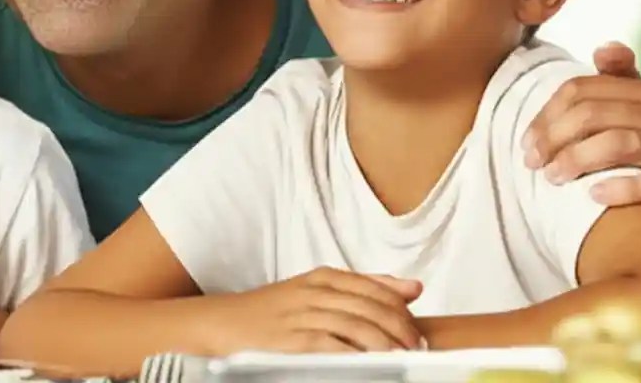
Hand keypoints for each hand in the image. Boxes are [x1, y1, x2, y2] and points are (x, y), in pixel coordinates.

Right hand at [211, 267, 424, 353]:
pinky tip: (370, 364)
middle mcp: (315, 291)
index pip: (376, 289)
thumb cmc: (271, 311)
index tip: (418, 330)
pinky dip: (356, 356)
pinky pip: (332, 346)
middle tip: (417, 349)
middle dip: (400, 330)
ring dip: (385, 344)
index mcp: (324, 277)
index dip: (402, 310)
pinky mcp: (291, 340)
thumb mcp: (316, 291)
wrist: (222, 322)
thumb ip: (363, 288)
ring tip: (401, 359)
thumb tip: (412, 288)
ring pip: (357, 325)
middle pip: (372, 307)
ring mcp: (303, 314)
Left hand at [523, 42, 640, 222]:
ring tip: (553, 177)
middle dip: (555, 138)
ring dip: (577, 159)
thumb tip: (604, 48)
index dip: (547, 115)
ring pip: (619, 143)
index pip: (583, 90)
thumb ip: (618, 79)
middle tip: (533, 163)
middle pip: (595, 115)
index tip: (526, 142)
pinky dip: (620, 189)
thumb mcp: (639, 110)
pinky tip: (593, 195)